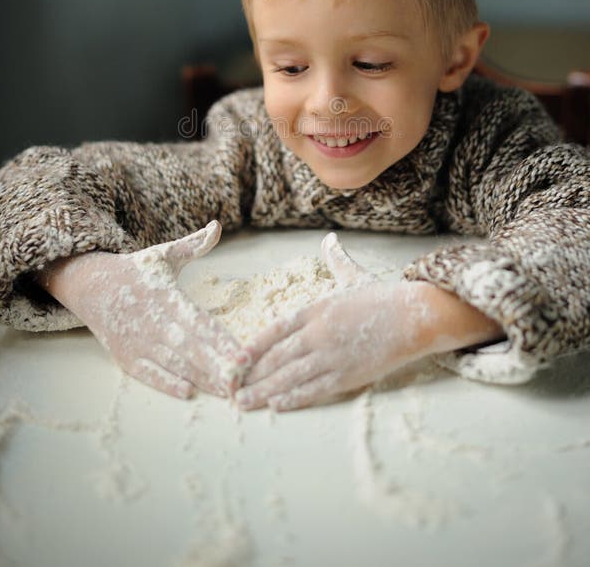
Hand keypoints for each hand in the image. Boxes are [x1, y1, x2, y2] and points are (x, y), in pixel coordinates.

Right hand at [38, 220, 247, 399]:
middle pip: (191, 349)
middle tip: (243, 379)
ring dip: (201, 378)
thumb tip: (217, 226)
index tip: (244, 355)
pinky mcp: (125, 358)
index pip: (199, 323)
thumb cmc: (136, 270)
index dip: (222, 341)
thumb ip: (193, 245)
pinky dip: (166, 384)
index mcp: (165, 296)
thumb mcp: (164, 254)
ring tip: (228, 391)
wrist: (90, 285)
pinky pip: (149, 374)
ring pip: (174, 365)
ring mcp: (137, 342)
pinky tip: (188, 392)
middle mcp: (152, 322)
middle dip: (217, 365)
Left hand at [233, 233, 433, 411]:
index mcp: (317, 309)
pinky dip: (294, 398)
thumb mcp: (354, 277)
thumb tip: (330, 240)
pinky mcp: (348, 375)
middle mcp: (319, 333)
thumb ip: (336, 262)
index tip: (234, 359)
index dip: (253, 346)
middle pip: (277, 357)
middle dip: (251, 375)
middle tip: (230, 389)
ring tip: (244, 402)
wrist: (416, 316)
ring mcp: (333, 356)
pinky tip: (276, 405)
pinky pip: (315, 389)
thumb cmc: (384, 297)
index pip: (275, 330)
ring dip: (264, 391)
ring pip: (290, 377)